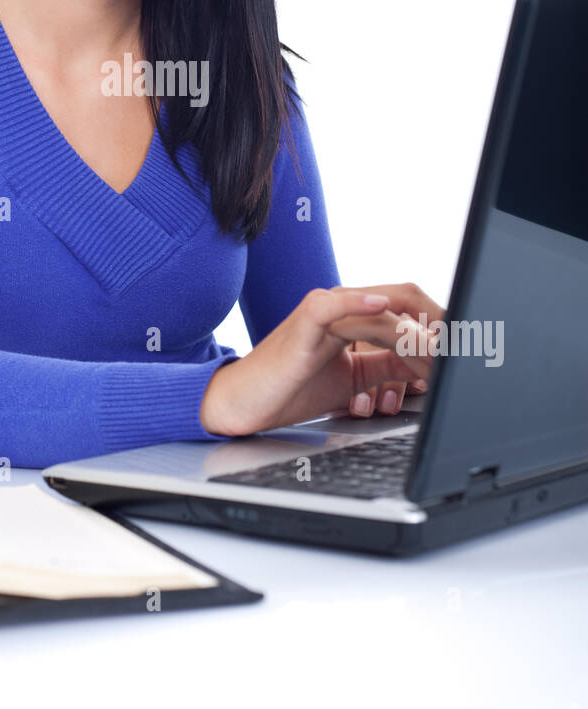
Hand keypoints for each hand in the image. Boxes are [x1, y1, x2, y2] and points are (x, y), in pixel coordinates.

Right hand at [200, 282, 439, 437]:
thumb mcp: (355, 380)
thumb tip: (425, 366)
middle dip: (432, 333)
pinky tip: (383, 307)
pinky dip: (360, 304)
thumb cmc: (291, 389)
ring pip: (377, 310)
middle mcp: (340, 308)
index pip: (404, 316)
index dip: (434, 332)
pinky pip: (334, 305)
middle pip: (399, 309)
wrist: (247, 405)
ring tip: (436, 348)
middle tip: (459, 353)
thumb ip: (386, 366)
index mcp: (351, 319)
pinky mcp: (304, 320)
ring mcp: (322, 310)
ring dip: (410, 330)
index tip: (460, 353)